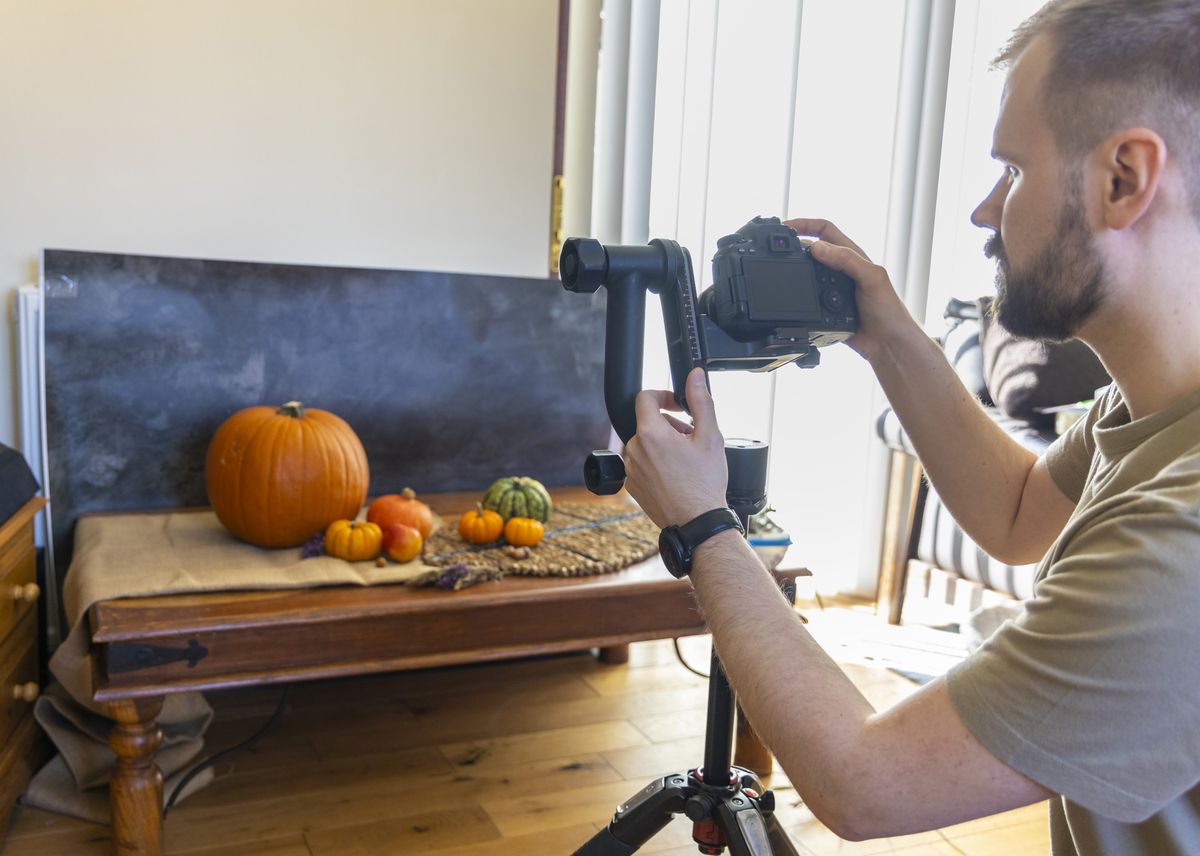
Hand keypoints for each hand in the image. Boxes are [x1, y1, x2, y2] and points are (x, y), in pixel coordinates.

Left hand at [623, 367, 728, 527]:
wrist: (697, 522)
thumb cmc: (704, 483)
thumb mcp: (710, 436)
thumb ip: (701, 400)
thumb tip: (695, 376)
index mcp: (650, 433)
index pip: (645, 397)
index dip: (664, 395)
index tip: (679, 405)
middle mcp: (633, 450)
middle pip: (648, 422)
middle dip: (669, 424)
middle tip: (691, 438)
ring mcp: (630, 469)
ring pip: (645, 443)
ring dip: (663, 444)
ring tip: (685, 459)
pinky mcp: (631, 485)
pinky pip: (641, 463)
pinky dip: (656, 462)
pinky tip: (676, 474)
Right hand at [784, 217, 915, 361]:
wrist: (887, 344)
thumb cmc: (889, 310)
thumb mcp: (871, 278)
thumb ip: (847, 260)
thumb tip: (818, 248)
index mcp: (853, 256)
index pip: (825, 230)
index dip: (805, 224)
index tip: (786, 227)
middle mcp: (842, 270)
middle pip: (812, 249)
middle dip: (793, 244)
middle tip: (776, 248)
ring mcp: (832, 290)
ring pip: (806, 273)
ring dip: (794, 269)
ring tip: (779, 268)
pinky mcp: (826, 309)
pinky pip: (806, 298)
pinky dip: (796, 295)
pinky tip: (790, 296)